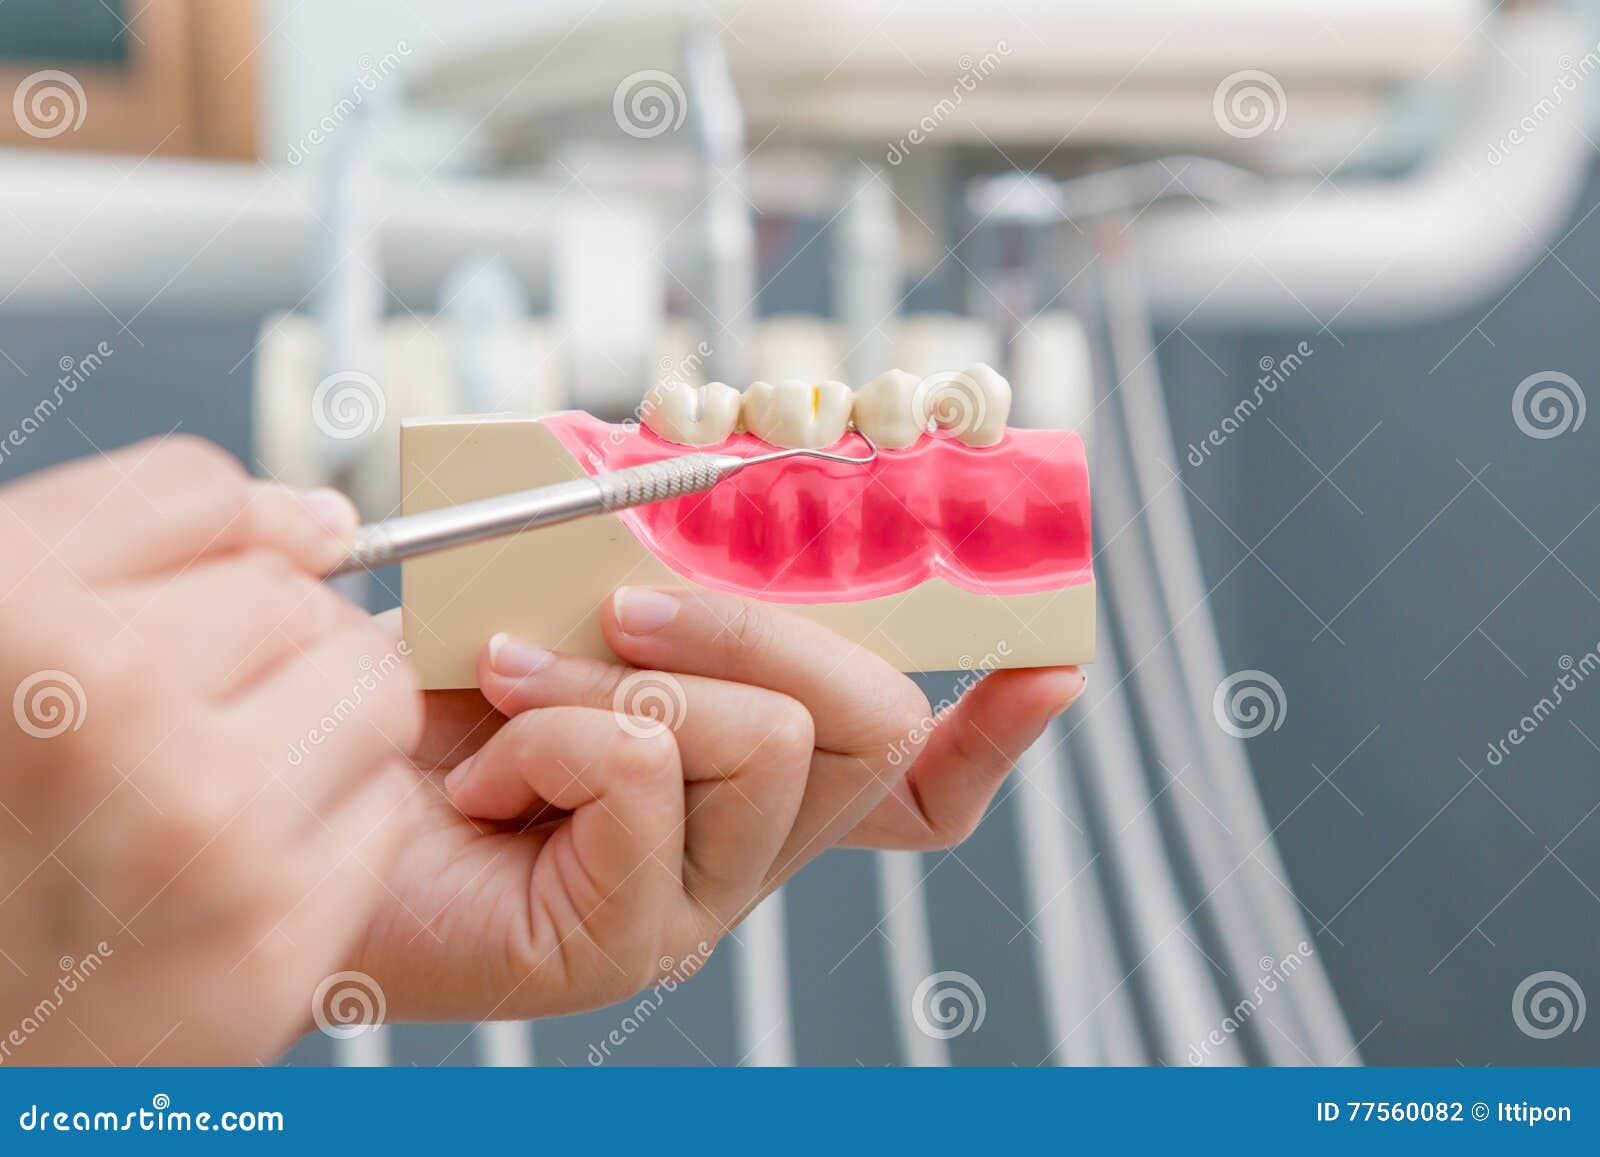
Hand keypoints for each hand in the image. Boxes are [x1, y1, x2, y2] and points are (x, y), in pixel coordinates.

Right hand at [0, 437, 421, 1063]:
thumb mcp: (1, 640)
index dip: (217, 536)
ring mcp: (203, 824)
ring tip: (239, 777)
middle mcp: (108, 703)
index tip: (203, 588)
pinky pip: (385, 809)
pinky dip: (339, 824)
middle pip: (298, 595)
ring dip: (328, 720)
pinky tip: (254, 858)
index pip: (203, 489)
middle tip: (203, 712)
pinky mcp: (274, 937)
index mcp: (16, 614)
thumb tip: (324, 520)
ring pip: (372, 686)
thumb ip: (132, 542)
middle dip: (272, 640)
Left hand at [352, 586, 1082, 1022]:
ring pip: (776, 742)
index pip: (912, 777)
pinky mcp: (627, 941)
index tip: (1052, 659)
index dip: (995, 727)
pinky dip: (556, 730)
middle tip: (632, 605)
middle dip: (762, 629)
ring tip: (515, 682)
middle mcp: (748, 845)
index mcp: (749, 772)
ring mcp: (697, 901)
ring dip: (625, 675)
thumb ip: (668, 567)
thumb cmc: (430, 694)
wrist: (304, 786)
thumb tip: (738, 493)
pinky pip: (652, 779)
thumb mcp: (570, 600)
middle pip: (871, 727)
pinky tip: (487, 763)